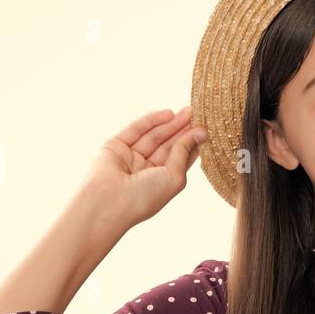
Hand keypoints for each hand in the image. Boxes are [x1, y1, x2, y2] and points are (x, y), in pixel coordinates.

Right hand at [82, 107, 207, 227]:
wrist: (110, 203)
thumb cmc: (144, 198)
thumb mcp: (174, 176)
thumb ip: (184, 152)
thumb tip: (199, 133)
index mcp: (161, 182)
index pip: (179, 158)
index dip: (191, 143)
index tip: (204, 129)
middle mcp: (146, 170)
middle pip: (168, 145)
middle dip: (182, 129)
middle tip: (197, 114)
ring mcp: (130, 157)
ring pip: (154, 135)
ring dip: (171, 123)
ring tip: (188, 111)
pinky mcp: (115, 146)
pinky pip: (136, 129)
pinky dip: (151, 120)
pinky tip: (168, 114)